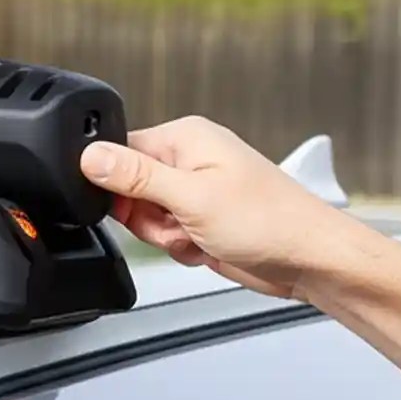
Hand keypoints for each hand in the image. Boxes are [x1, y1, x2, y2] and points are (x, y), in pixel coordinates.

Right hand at [80, 115, 349, 299]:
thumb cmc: (270, 222)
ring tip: (198, 236)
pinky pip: (165, 233)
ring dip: (164, 236)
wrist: (311, 261)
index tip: (141, 206)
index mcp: (185, 137)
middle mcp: (188, 159)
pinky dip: (179, 246)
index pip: (119, 153)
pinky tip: (205, 246)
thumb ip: (135, 176)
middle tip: (178, 224)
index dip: (119, 187)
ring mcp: (195, 190)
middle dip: (147, 218)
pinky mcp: (201, 218)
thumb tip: (89, 155)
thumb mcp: (191, 197)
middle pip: (128, 189)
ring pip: (145, 217)